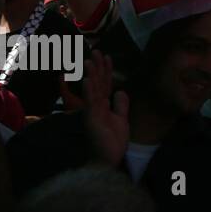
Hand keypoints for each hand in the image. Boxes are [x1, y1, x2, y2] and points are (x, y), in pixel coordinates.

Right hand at [83, 51, 128, 167]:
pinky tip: (89, 80)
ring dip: (91, 75)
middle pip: (98, 83)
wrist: (108, 160)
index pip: (105, 84)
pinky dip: (90, 91)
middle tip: (96, 50)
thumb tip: (121, 91)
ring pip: (93, 90)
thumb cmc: (112, 142)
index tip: (107, 56)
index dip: (106, 70)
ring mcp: (93, 113)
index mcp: (104, 106)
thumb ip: (121, 106)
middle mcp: (96, 107)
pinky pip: (90, 104)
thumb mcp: (121, 120)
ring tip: (89, 60)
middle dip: (97, 67)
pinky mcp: (91, 120)